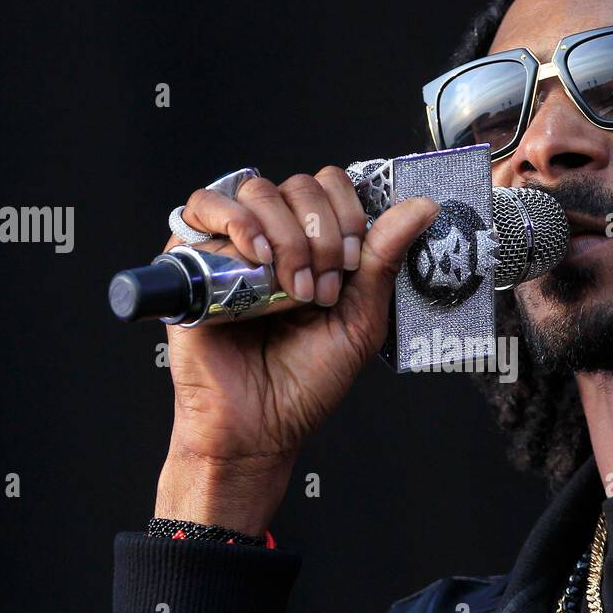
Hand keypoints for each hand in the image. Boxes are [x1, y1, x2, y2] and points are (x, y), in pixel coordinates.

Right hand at [154, 168, 438, 534]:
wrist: (258, 427)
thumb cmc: (305, 383)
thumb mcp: (360, 318)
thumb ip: (384, 259)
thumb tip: (421, 207)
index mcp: (314, 246)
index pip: (332, 186)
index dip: (348, 214)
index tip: (353, 264)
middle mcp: (274, 239)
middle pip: (299, 185)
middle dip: (322, 235)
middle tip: (323, 290)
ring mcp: (232, 245)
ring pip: (259, 191)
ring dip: (287, 237)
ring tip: (292, 290)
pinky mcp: (190, 258)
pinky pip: (204, 205)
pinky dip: (238, 222)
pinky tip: (259, 259)